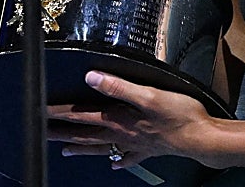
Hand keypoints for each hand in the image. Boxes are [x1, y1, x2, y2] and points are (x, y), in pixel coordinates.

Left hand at [48, 71, 215, 168]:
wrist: (202, 138)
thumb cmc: (180, 115)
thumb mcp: (148, 95)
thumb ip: (119, 86)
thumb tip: (92, 78)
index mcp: (120, 120)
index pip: (83, 115)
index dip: (62, 112)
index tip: (42, 110)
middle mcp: (123, 134)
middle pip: (87, 134)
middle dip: (64, 132)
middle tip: (44, 133)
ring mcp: (135, 144)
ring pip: (101, 147)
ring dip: (82, 147)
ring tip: (66, 150)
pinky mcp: (149, 149)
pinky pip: (128, 158)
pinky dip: (119, 161)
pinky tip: (115, 165)